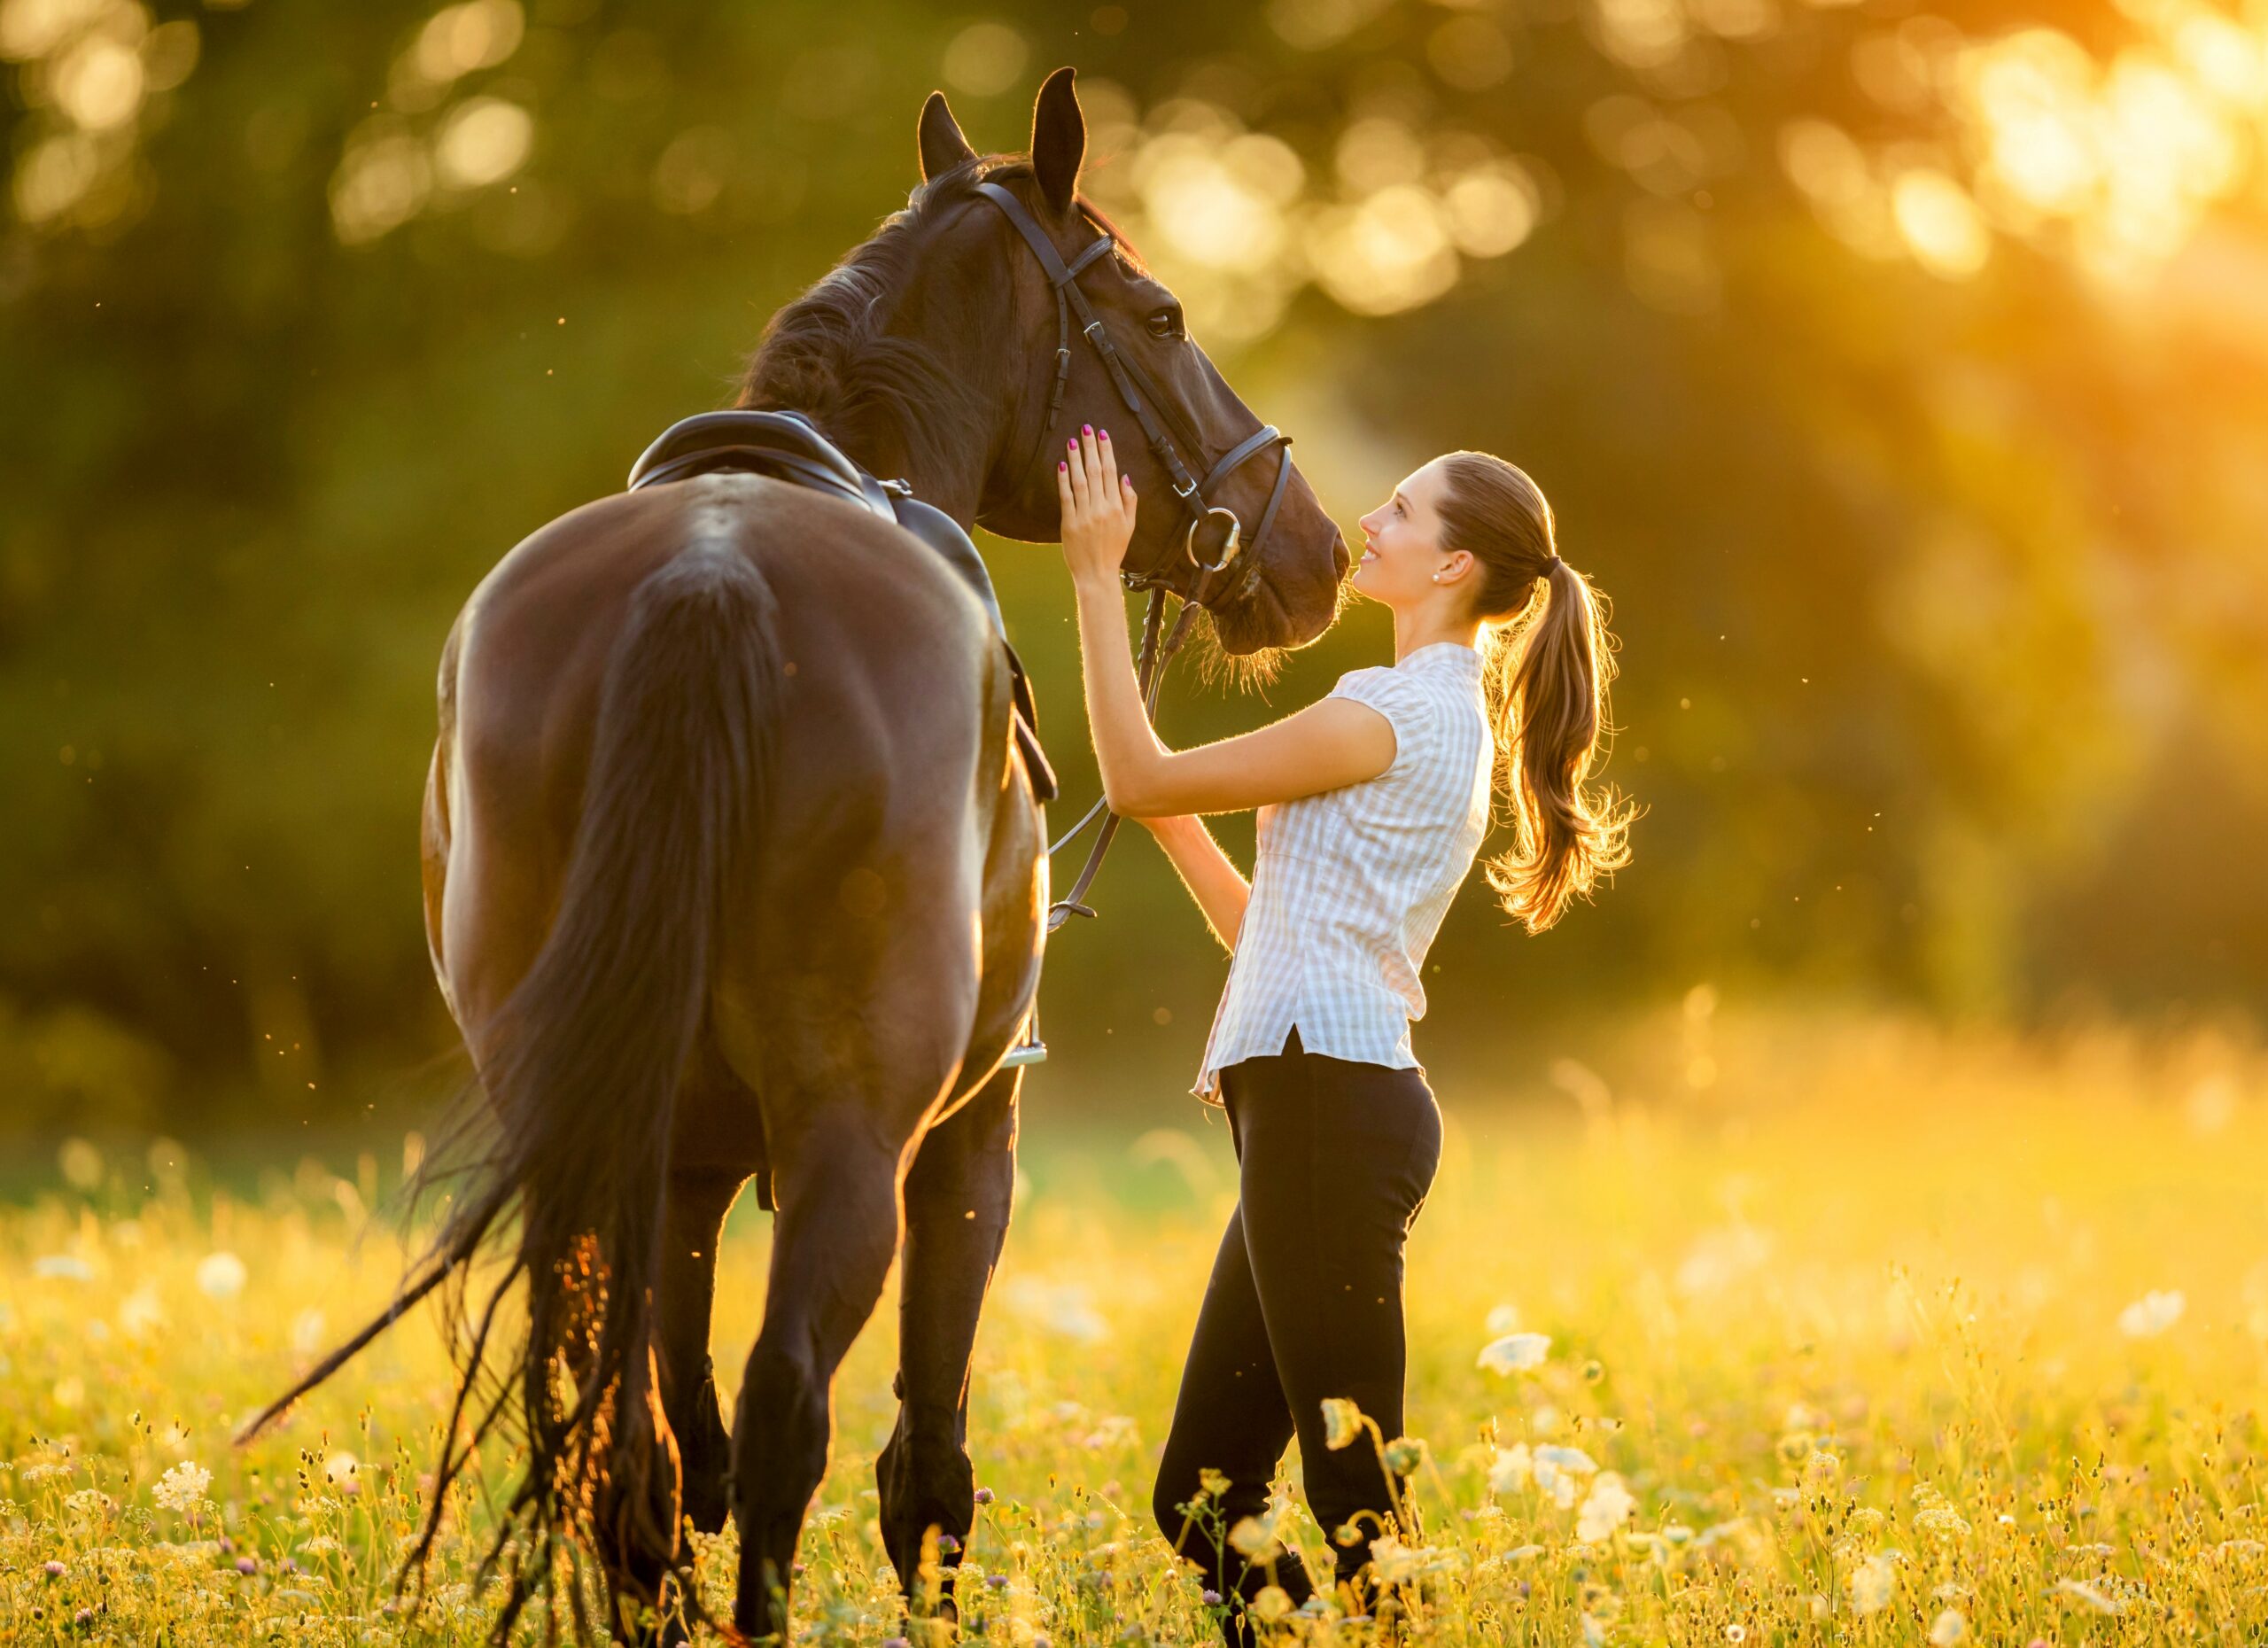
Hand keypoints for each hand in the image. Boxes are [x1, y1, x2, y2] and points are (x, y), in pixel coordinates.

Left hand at [1057, 424, 1136, 587]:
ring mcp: (1085, 515)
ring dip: (1076, 458)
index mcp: (1117, 507)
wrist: (1097, 574)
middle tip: (1085, 428)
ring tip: (1072, 441)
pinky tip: (1061, 464)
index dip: (1106, 452)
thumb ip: (1129, 501)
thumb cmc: (1113, 550)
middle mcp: (1102, 509)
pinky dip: (1063, 480)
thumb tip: (1125, 477)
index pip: (1111, 473)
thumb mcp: (1129, 526)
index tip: (1102, 435)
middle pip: (1095, 472)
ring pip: (1080, 480)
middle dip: (1091, 448)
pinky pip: (1066, 497)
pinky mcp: (1069, 523)